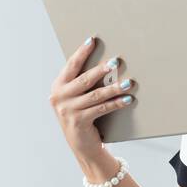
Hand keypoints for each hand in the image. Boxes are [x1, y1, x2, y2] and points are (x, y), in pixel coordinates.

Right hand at [49, 36, 135, 163]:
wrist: (82, 146)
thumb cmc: (83, 117)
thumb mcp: (78, 99)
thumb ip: (84, 84)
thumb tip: (107, 65)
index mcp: (58, 87)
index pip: (71, 65)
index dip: (81, 52)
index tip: (92, 40)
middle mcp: (59, 97)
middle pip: (84, 79)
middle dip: (102, 69)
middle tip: (116, 61)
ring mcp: (67, 110)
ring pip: (95, 95)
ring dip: (114, 88)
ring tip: (129, 83)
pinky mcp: (78, 121)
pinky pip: (102, 109)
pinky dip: (116, 103)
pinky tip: (128, 99)